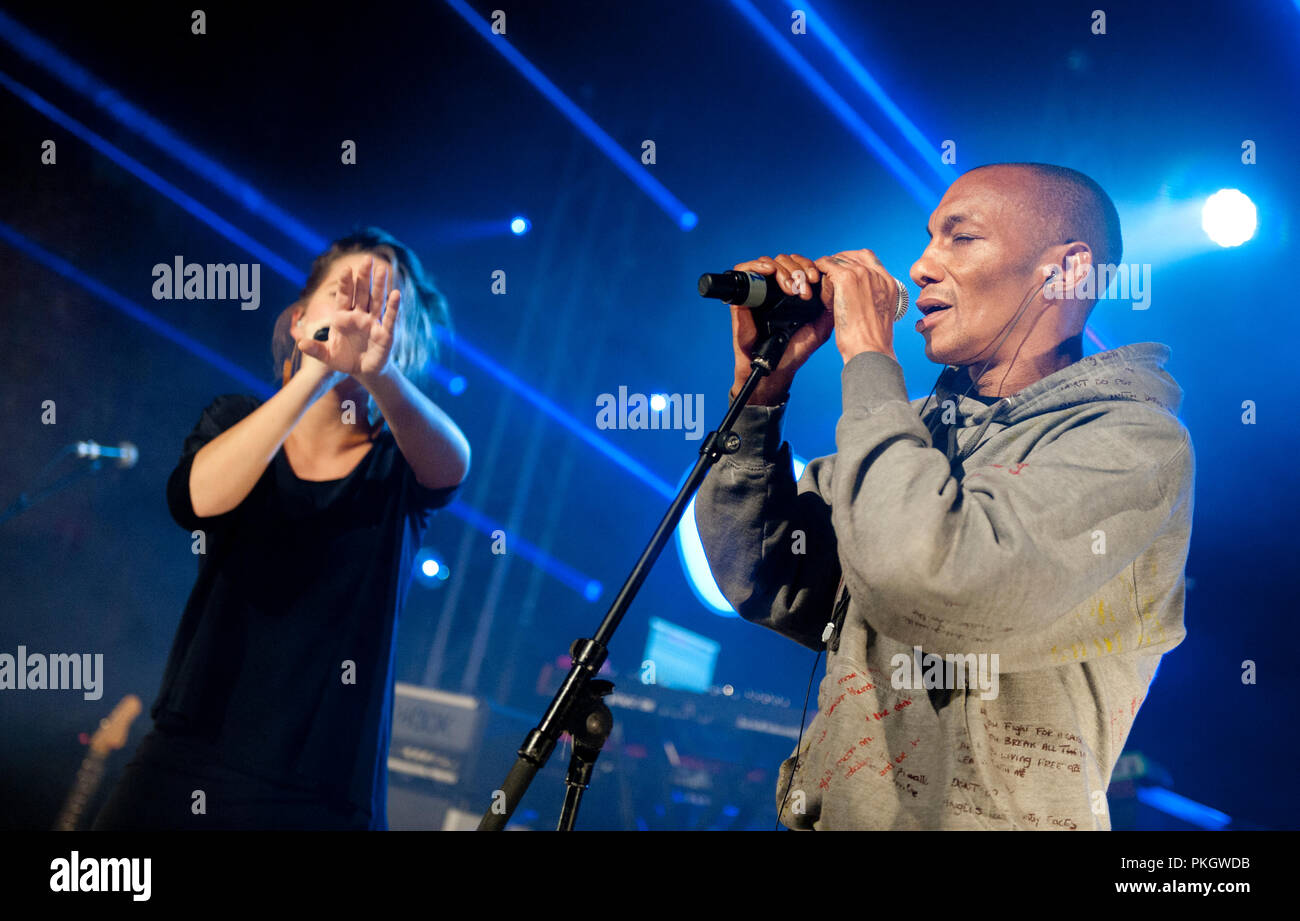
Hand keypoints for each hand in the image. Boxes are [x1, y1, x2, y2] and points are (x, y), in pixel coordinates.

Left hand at [297, 255, 400, 382]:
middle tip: (367, 259)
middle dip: (364, 276)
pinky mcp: (385, 334)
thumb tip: (300, 344)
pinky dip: (393, 307)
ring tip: (382, 269)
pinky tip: (396, 294)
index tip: (346, 269)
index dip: (345, 283)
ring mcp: (373, 323)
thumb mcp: (327, 356)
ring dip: (379, 285)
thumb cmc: (344, 360)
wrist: (362, 372)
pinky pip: (389, 318)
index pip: (344, 296)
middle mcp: (359, 316)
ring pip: (376, 300)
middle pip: (362, 292)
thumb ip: (315, 349)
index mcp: (343, 317)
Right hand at [728, 254, 834, 404]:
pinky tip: (769, 272)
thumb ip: (828, 305)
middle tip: (804, 289)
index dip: (807, 266)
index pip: (799, 264)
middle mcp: (774, 288)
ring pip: (767, 262)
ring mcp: (758, 291)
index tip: (815, 279)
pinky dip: (756, 266)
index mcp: (792, 291)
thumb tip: (830, 280)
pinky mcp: (742, 297)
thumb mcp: (820, 327)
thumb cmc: (795, 349)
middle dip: (797, 269)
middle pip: (784, 260)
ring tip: (790, 287)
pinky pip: (744, 271)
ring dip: (781, 269)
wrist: (775, 367)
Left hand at [813, 249, 899, 363]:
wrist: (871, 350)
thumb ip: (871, 301)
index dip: (852, 262)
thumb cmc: (871, 342)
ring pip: (838, 260)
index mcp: (888, 283)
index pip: (869, 259)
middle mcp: (878, 274)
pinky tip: (813, 283)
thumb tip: (856, 299)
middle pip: (853, 256)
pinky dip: (818, 272)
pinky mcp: (846, 279)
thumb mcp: (878, 316)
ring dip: (826, 269)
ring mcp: (863, 274)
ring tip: (817, 281)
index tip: (840, 271)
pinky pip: (826, 266)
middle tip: (824, 273)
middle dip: (837, 262)